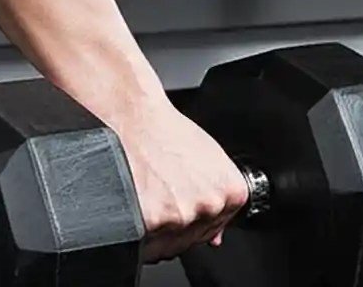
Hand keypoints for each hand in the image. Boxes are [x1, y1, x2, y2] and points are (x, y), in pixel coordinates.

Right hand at [110, 100, 250, 261]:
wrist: (132, 117)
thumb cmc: (165, 133)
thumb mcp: (208, 159)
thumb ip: (217, 197)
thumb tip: (217, 238)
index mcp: (231, 192)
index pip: (215, 229)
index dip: (192, 221)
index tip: (179, 203)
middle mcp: (210, 206)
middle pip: (190, 239)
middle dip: (174, 226)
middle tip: (158, 196)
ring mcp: (181, 216)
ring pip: (167, 245)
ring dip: (155, 232)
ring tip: (145, 196)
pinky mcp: (151, 221)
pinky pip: (144, 246)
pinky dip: (136, 233)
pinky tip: (135, 204)